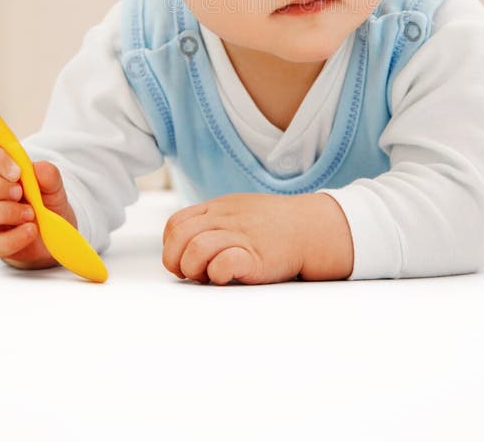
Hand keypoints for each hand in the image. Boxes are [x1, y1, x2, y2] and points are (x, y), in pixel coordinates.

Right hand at [0, 143, 76, 269]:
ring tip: (30, 213)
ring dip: (6, 212)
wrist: (53, 231)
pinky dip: (15, 237)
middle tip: (19, 193)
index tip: (17, 172)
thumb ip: (49, 175)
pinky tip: (31, 230)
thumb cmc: (46, 201)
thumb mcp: (53, 185)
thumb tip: (39, 168)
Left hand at [161, 191, 353, 285]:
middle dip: (176, 261)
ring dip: (194, 269)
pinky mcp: (256, 256)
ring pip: (196, 249)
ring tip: (207, 276)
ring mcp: (241, 236)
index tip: (182, 260)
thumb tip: (188, 249)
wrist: (312, 228)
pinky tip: (228, 276)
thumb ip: (214, 223)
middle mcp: (226, 218)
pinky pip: (223, 263)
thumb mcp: (240, 211)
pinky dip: (218, 273)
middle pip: (181, 237)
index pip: (177, 223)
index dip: (172, 246)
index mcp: (219, 208)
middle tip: (190, 273)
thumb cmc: (274, 225)